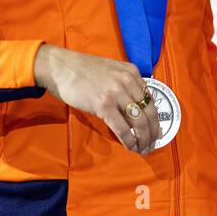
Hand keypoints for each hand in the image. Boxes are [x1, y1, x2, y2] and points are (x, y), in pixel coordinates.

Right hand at [33, 44, 161, 154]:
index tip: (156, 131)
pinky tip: (131, 147)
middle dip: (153, 133)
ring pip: (139, 122)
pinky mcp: (103, 104)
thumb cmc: (83, 71)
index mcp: (132, 73)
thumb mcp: (112, 72)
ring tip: (143, 149)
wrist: (60, 67)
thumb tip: (134, 109)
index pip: (150, 101)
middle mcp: (128, 81)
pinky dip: (129, 140)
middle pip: (149, 113)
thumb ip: (125, 85)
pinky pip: (122, 127)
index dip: (155, 120)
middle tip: (152, 145)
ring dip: (143, 139)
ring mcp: (116, 93)